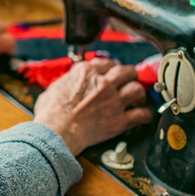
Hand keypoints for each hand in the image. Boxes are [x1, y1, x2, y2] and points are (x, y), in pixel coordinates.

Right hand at [33, 58, 152, 155]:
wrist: (56, 132)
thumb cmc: (50, 113)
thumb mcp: (54, 88)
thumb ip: (67, 82)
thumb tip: (66, 84)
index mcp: (86, 72)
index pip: (106, 62)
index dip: (110, 67)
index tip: (110, 72)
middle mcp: (103, 83)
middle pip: (126, 71)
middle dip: (129, 75)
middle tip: (128, 80)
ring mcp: (113, 101)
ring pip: (137, 89)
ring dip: (139, 92)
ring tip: (137, 97)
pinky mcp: (119, 120)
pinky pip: (141, 115)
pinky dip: (144, 115)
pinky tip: (143, 115)